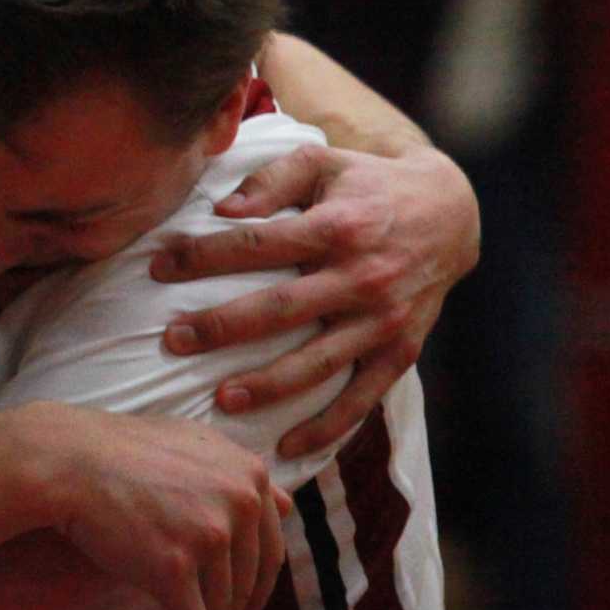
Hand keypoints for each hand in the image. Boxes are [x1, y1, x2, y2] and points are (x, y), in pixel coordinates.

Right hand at [13, 405, 286, 609]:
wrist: (67, 459)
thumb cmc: (120, 450)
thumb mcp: (191, 443)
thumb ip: (237, 474)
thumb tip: (288, 505)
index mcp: (249, 473)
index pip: (270, 547)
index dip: (258, 586)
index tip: (245, 607)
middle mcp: (239, 500)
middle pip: (249, 582)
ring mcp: (209, 533)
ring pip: (221, 608)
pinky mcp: (173, 566)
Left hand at [150, 143, 478, 458]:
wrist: (452, 213)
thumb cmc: (367, 184)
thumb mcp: (321, 162)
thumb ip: (271, 180)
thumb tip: (222, 209)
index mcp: (337, 228)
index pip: (257, 245)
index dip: (203, 257)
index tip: (158, 268)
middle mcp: (362, 277)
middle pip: (280, 310)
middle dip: (221, 328)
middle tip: (172, 341)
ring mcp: (383, 320)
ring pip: (318, 363)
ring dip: (269, 386)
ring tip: (221, 401)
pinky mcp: (401, 350)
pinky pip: (363, 398)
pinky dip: (329, 427)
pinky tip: (289, 446)